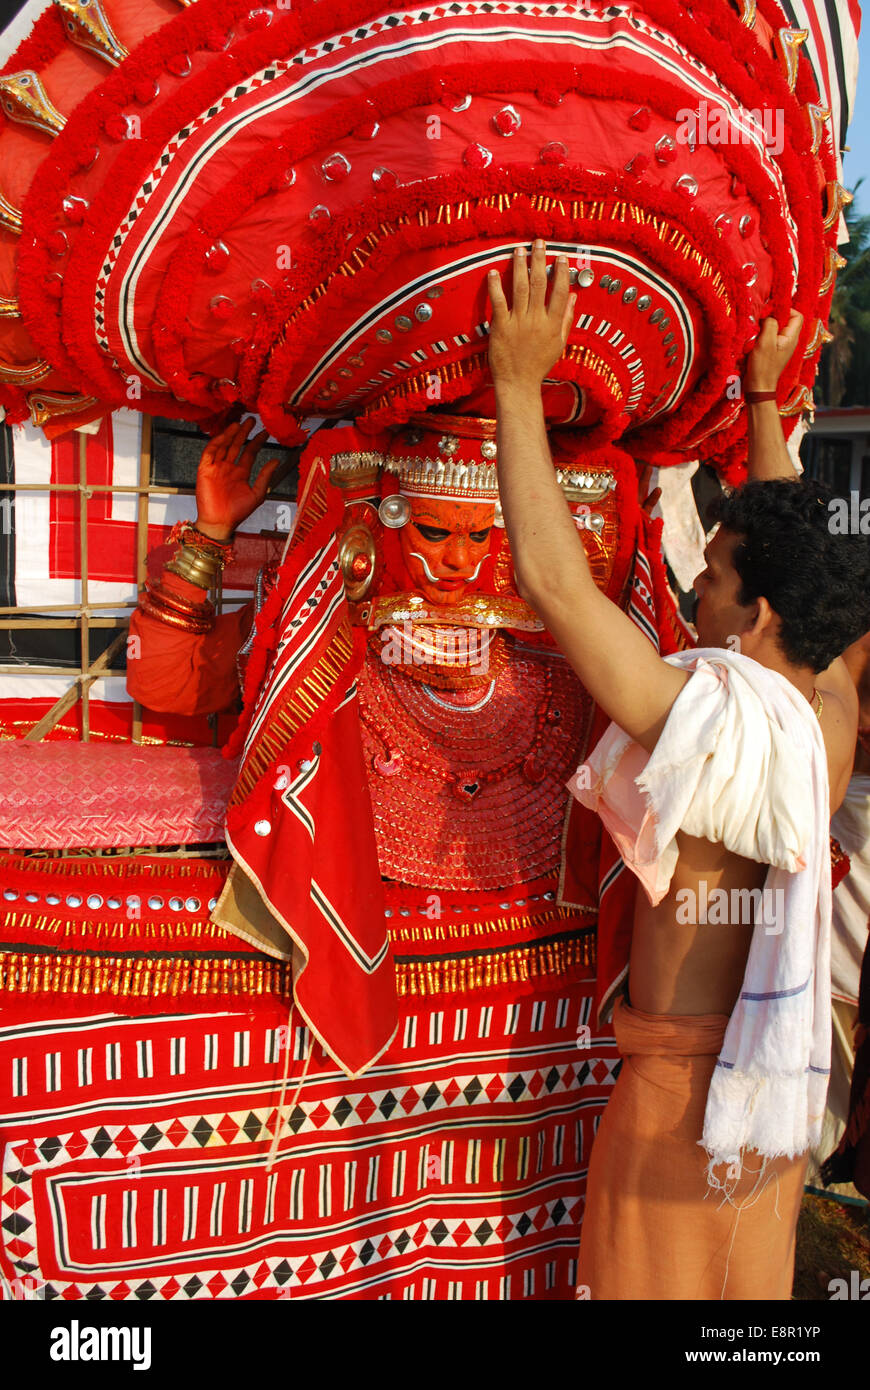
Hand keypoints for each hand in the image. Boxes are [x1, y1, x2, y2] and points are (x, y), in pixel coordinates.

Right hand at [194, 419, 281, 539]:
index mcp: (241, 473)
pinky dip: (216, 442)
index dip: (257, 442)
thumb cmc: (238, 512)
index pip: (249, 452)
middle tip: (251, 420)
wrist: (220, 522)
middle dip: (243, 432)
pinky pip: (210, 452)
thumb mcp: (257, 493)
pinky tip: (225, 434)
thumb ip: (265, 476)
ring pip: (223, 446)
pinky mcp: (205, 470)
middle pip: (236, 445)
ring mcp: (216, 468)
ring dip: (230, 434)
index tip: (265, 432)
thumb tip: (276, 460)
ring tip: (239, 423)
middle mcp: (228, 468)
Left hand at [487, 240, 575, 393]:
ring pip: (521, 288)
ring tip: (519, 249)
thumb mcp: (559, 344)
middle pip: (540, 284)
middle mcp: (537, 320)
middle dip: (539, 260)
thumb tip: (571, 297)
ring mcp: (518, 322)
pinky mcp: (501, 327)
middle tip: (538, 242)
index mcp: (553, 324)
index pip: (559, 292)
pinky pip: (499, 302)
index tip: (560, 257)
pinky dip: (496, 286)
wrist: (519, 384)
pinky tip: (494, 272)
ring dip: (519, 266)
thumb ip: (566, 320)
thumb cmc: (538, 366)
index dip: (561, 272)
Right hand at [744, 310, 803, 393]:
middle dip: (773, 317)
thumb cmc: (763, 366)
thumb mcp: (766, 342)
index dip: (786, 309)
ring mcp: (780, 346)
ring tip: (756, 329)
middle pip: (786, 320)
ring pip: (776, 328)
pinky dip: (762, 334)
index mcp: (791, 338)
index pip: (797, 315)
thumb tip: (769, 315)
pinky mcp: (772, 351)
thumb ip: (770, 324)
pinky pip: (769, 337)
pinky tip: (754, 338)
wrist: (758, 388)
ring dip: (765, 326)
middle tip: (761, 319)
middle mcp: (788, 341)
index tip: (770, 310)